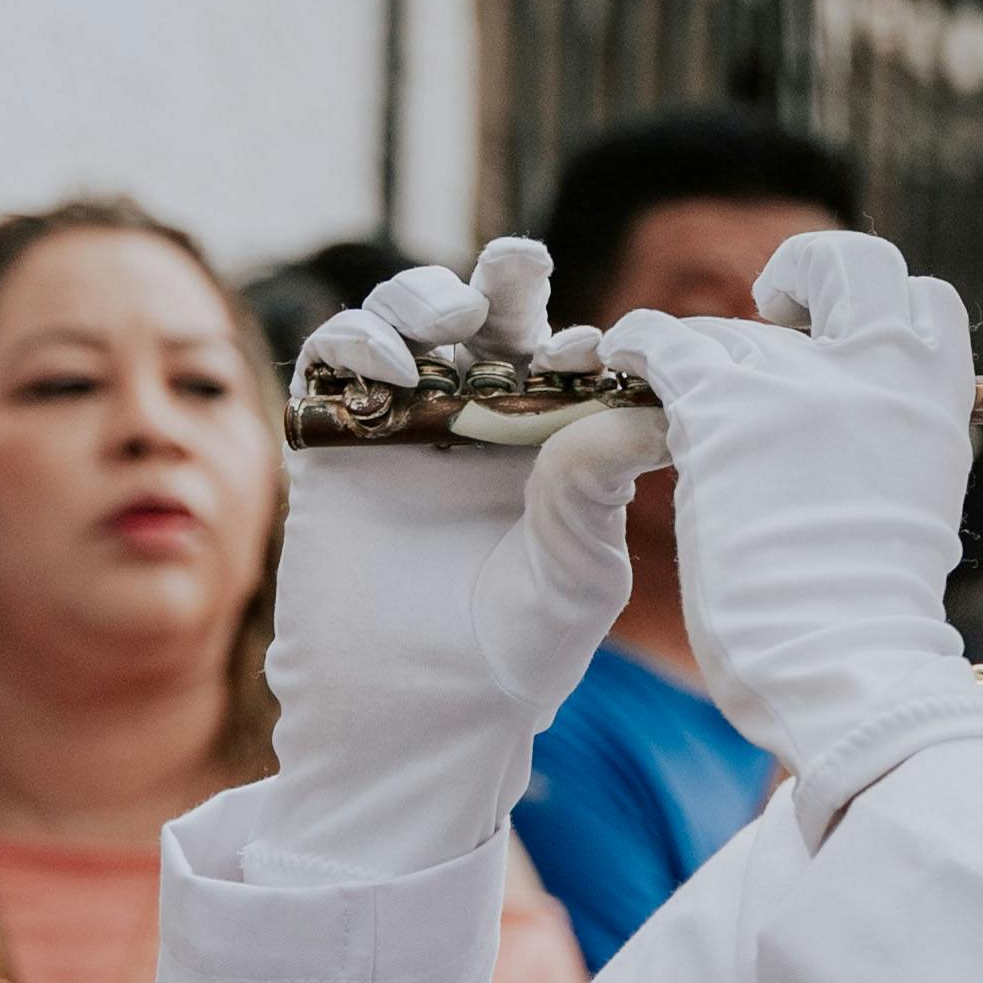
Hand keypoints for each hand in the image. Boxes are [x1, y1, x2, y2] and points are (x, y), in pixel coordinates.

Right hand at [246, 245, 665, 879]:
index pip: (565, 363)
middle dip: (506, 278)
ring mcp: (402, 431)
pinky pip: (332, 367)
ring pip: (408, 324)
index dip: (580, 343)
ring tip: (453, 315)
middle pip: (490, 320)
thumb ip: (599, 485)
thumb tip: (650, 407)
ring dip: (426, 297)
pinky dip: (354, 342)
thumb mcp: (579, 572)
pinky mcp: (332, 448)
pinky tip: (388, 362)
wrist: (413, 719)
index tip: (594, 352)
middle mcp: (478, 426)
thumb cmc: (514, 657)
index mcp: (549, 446)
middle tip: (521, 264)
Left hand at [602, 235, 982, 823]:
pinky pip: (666, 340)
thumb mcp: (920, 505)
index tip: (835, 335)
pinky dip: (637, 341)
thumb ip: (894, 445)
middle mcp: (878, 370)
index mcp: (936, 399)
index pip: (923, 301)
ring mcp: (800, 383)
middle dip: (807, 272)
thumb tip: (873, 435)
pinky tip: (620, 357)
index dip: (876, 305)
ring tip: (668, 379)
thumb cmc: (877, 618)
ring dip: (702, 349)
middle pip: (853, 262)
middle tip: (770, 311)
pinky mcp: (721, 410)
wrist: (847, 659)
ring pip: (737, 325)